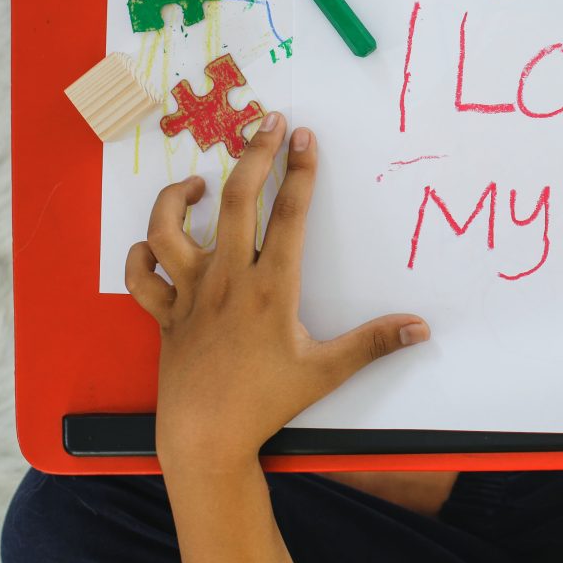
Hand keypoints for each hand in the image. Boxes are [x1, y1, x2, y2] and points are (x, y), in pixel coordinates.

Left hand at [125, 113, 429, 472]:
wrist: (205, 439)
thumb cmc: (266, 403)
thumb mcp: (326, 370)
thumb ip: (373, 343)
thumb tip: (419, 327)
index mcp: (271, 288)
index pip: (288, 216)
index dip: (298, 172)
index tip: (304, 138)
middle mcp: (227, 281)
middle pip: (234, 202)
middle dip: (253, 156)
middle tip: (268, 123)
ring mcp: (190, 295)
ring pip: (170, 230)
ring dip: (180, 197)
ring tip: (201, 182)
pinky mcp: (166, 315)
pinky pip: (143, 277)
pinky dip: (142, 254)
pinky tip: (156, 242)